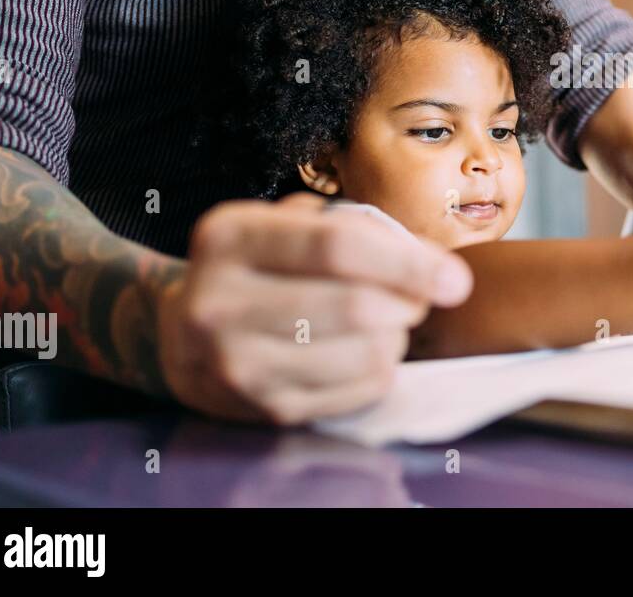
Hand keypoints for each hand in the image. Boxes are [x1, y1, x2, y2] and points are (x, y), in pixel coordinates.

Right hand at [157, 193, 472, 424]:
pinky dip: (379, 371)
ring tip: (388, 323)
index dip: (408, 262)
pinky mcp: (259, 408)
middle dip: (409, 302)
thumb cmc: (254, 266)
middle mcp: (220, 300)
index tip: (456, 278)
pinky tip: (367, 354)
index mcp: (229, 237)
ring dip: (397, 338)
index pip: (337, 247)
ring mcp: (235, 363)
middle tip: (418, 299)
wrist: (176, 333)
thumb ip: (347, 225)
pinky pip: (354, 392)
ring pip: (362, 354)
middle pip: (356, 307)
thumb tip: (428, 261)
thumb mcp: (277, 224)